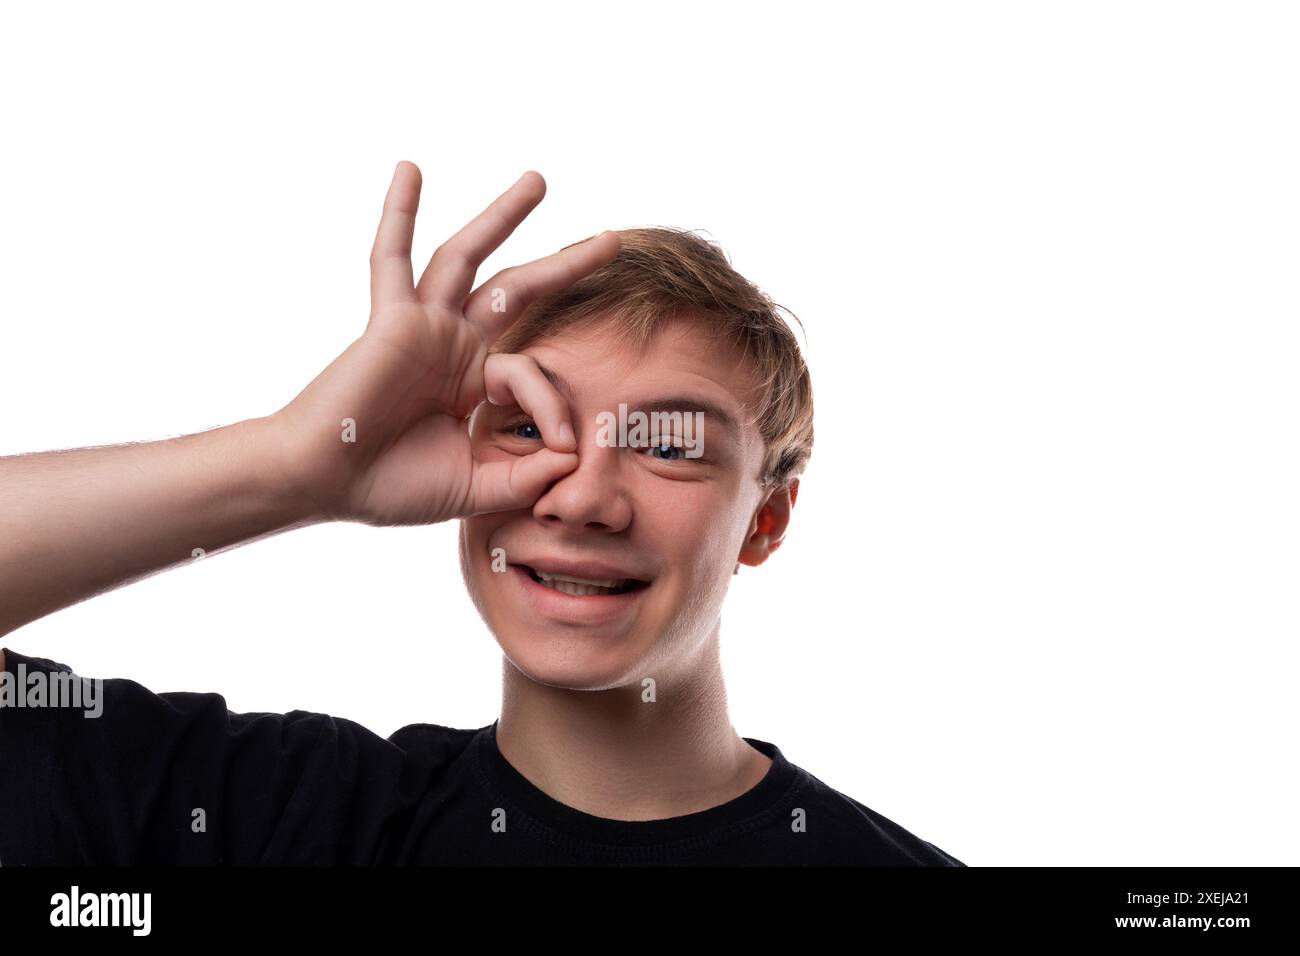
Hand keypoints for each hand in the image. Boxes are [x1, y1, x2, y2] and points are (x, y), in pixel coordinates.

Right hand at [266, 162, 619, 524]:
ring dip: (502, 215)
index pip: (532, 375)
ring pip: (469, 257)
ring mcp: (425, 327)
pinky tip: (410, 169)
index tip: (563, 447)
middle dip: (566, 264)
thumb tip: (574, 458)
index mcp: (473, 383)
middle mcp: (454, 347)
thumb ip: (524, 477)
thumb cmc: (390, 487)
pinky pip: (391, 258)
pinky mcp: (393, 320)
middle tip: (612, 240)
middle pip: (519, 290)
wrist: (327, 484)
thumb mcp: (476, 487)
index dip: (554, 407)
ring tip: (539, 180)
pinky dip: (399, 213)